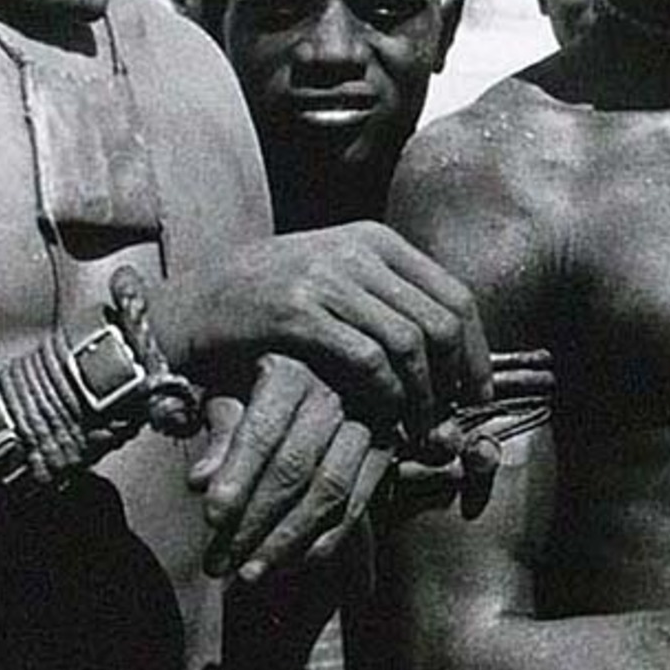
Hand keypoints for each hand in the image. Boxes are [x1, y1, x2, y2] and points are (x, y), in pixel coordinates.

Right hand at [151, 223, 490, 435]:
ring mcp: (327, 278)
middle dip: (458, 378)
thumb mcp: (336, 278)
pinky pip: (367, 360)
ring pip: (409, 342)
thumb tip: (454, 343)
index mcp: (376, 240)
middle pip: (441, 320)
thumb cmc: (269, 302)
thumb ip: (390, 299)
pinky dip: (385, 394)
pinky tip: (384, 417)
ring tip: (422, 428)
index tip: (479, 393)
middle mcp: (357, 251)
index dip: (476, 351)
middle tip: (456, 418)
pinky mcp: (298, 313)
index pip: (455, 295)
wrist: (191, 306)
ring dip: (424, 396)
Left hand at [190, 353, 395, 588]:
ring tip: (250, 574)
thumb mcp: (230, 393)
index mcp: (289, 368)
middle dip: (255, 521)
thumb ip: (219, 435)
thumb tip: (200, 482)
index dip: (237, 477)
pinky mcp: (386, 447)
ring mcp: (368, 418)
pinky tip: (298, 562)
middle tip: (219, 563)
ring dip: (289, 538)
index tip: (212, 520)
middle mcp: (334, 388)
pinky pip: (361, 500)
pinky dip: (331, 536)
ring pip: (330, 489)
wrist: (316, 370)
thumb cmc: (256, 382)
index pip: (261, 431)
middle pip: (295, 466)